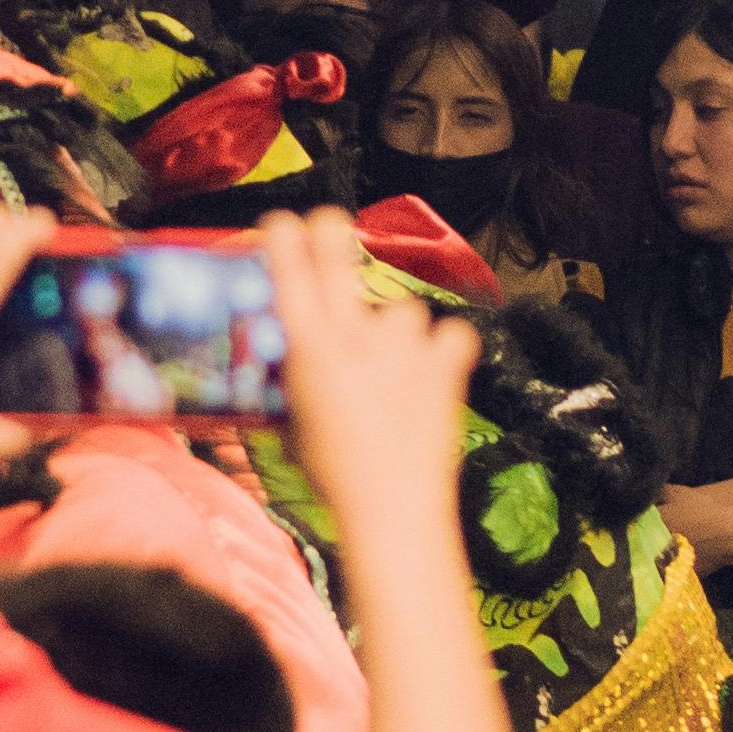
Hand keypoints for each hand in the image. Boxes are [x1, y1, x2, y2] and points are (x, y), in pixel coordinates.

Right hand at [259, 208, 477, 525]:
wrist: (393, 510)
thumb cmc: (333, 475)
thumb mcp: (293, 426)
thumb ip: (295, 386)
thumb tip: (295, 365)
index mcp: (310, 351)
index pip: (290, 273)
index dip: (283, 238)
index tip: (281, 222)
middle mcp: (354, 336)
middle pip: (338, 259)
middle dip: (330, 233)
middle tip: (329, 223)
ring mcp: (403, 345)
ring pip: (401, 308)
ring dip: (397, 329)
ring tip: (396, 367)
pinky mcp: (445, 363)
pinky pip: (451, 334)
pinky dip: (445, 348)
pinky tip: (438, 370)